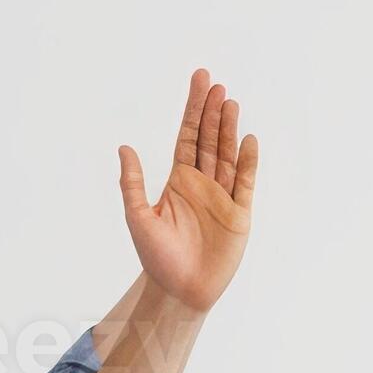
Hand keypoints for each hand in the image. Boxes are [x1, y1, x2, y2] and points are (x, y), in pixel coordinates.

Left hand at [117, 69, 259, 312]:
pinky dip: (248, 162)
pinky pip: (245, 183)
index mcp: (179, 180)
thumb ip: (132, 182)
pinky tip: (248, 141)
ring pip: (227, 155)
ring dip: (229, 129)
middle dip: (212, 112)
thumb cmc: (157, 257)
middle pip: (210, 139)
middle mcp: (202, 183)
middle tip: (215, 84)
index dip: (193, 109)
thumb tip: (124, 147)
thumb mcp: (138, 217)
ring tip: (230, 103)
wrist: (181, 291)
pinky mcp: (239, 215)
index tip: (199, 82)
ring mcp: (222, 197)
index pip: (188, 136)